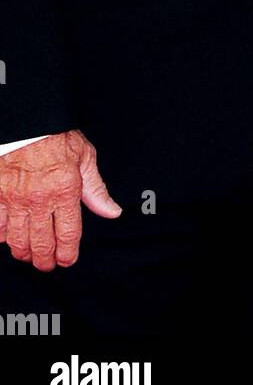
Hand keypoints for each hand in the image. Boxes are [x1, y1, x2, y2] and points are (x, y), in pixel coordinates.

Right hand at [0, 131, 121, 270]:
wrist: (27, 121)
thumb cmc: (55, 136)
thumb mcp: (85, 157)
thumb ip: (96, 190)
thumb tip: (111, 211)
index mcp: (65, 191)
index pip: (67, 235)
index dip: (67, 254)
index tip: (67, 260)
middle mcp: (39, 199)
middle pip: (41, 245)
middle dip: (46, 260)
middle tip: (48, 264)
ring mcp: (15, 200)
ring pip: (17, 242)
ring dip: (24, 253)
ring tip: (30, 254)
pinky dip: (3, 237)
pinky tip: (10, 237)